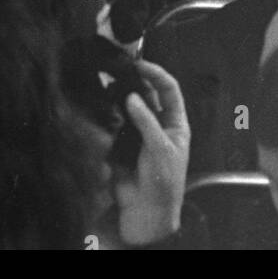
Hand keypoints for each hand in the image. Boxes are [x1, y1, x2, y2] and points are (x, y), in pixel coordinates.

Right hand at [112, 61, 190, 245]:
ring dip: (120, 96)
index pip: (169, 89)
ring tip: (108, 86)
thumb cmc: (164, 183)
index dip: (156, 73)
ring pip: (130, 107)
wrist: (147, 214)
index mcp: (175, 123)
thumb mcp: (160, 149)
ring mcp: (140, 134)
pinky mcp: (123, 144)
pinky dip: (110, 114)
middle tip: (118, 70)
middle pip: (148, 95)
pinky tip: (102, 107)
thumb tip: (132, 97)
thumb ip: (146, 121)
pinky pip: (116, 123)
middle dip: (135, 82)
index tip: (139, 64)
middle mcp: (158, 125)